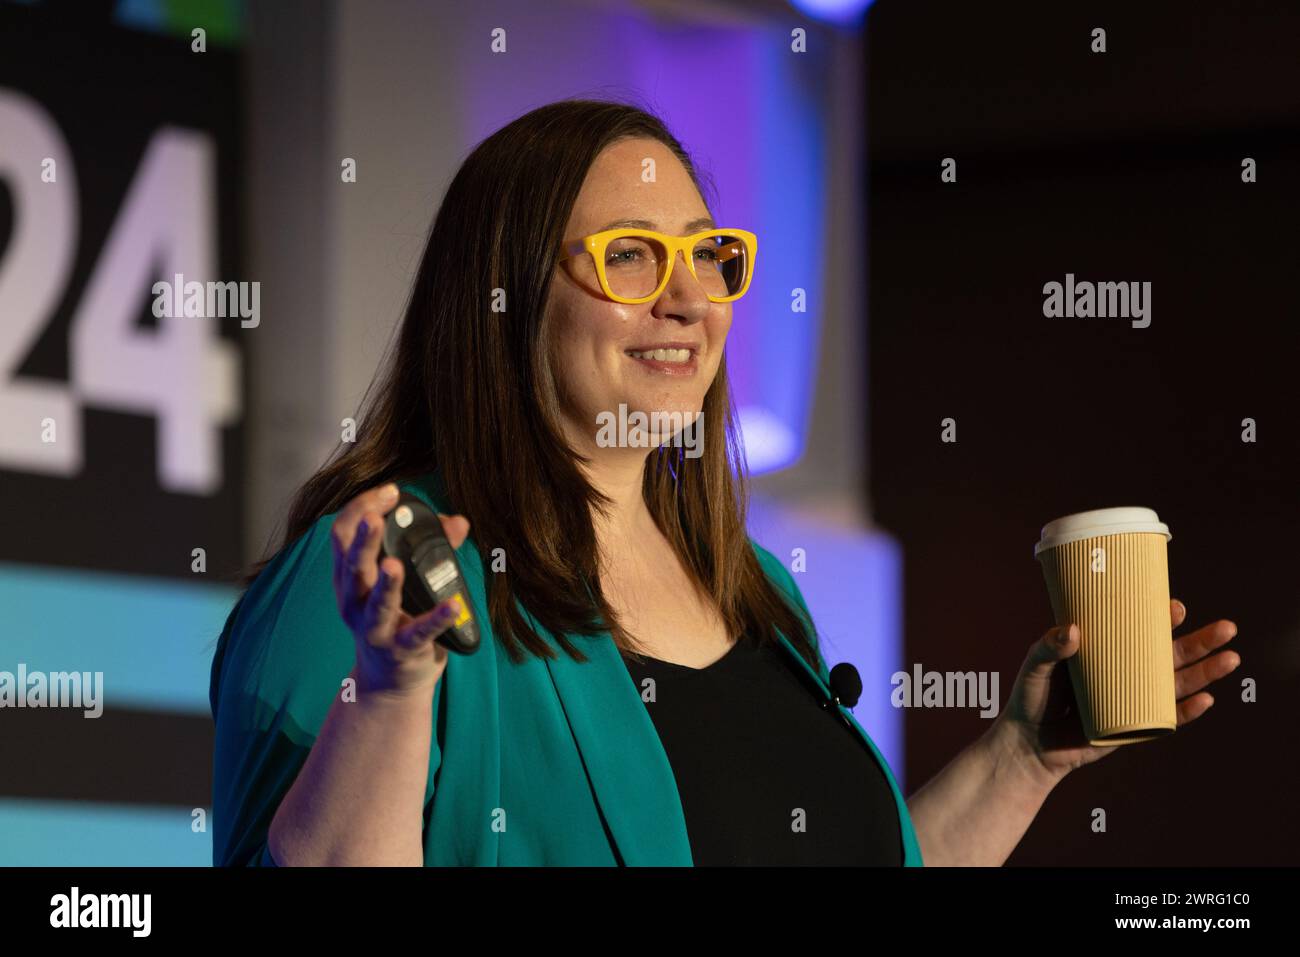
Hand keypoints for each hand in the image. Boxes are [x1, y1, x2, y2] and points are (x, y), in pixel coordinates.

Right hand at [330, 482, 471, 698]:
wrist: (389, 684)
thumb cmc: (396, 620)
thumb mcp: (405, 582)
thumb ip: (432, 548)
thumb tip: (458, 521)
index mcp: (350, 578)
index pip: (342, 536)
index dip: (361, 510)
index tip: (389, 491)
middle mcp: (354, 602)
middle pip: (353, 566)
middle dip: (364, 541)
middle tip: (376, 517)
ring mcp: (374, 629)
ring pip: (376, 604)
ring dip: (386, 584)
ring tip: (394, 565)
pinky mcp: (401, 650)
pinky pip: (419, 633)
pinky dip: (437, 618)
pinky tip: (453, 606)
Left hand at [996, 599, 1240, 783]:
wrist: (1027, 745)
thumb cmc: (1030, 699)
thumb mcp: (1035, 667)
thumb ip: (1049, 648)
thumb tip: (1072, 631)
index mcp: (1106, 651)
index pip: (1138, 630)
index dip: (1160, 618)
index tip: (1175, 606)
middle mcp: (1126, 673)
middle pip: (1170, 655)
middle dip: (1201, 641)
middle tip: (1226, 628)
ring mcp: (1134, 700)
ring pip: (1177, 684)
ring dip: (1206, 672)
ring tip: (1231, 658)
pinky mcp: (1135, 728)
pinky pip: (1167, 719)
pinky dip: (1187, 711)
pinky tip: (1206, 699)